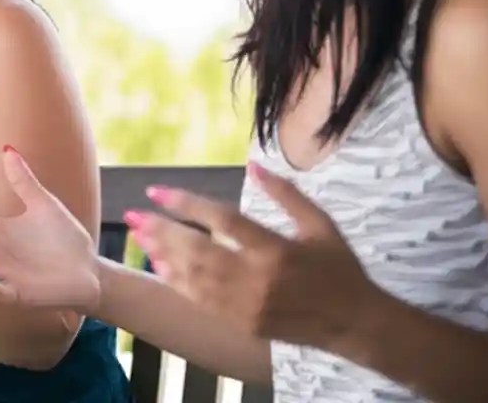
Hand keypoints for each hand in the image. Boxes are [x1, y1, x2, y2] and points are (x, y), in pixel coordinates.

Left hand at [130, 161, 385, 349]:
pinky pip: (202, 301)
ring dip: (163, 255)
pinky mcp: (243, 323)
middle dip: (161, 231)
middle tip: (133, 215)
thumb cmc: (339, 268)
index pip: (222, 220)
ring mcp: (248, 305)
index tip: (156, 191)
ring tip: (140, 236)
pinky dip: (177, 283)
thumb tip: (254, 165)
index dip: (186, 204)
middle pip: (198, 251)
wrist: (354, 323)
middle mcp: (258, 279)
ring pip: (194, 278)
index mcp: (277, 250)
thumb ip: (286, 194)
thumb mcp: (320, 224)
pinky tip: (161, 267)